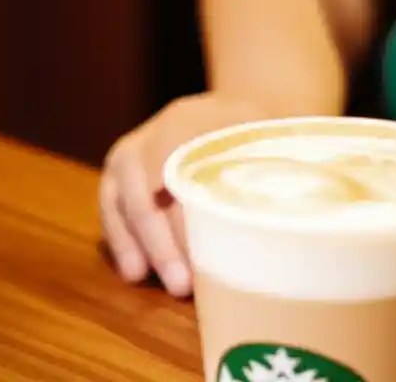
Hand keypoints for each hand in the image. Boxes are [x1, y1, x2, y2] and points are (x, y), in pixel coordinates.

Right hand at [100, 93, 266, 297]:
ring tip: (144, 279)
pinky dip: (120, 239)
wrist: (234, 111)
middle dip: (160, 241)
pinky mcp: (118, 176)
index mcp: (191, 121)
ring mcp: (130, 154)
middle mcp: (152, 135)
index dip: (189, 213)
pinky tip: (136, 271)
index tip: (211, 251)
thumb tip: (284, 218)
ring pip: (119, 198)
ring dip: (133, 243)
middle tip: (182, 284)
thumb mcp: (268, 137)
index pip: (179, 169)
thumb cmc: (257, 131)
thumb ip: (270, 169)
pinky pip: (110, 207)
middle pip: (145, 189)